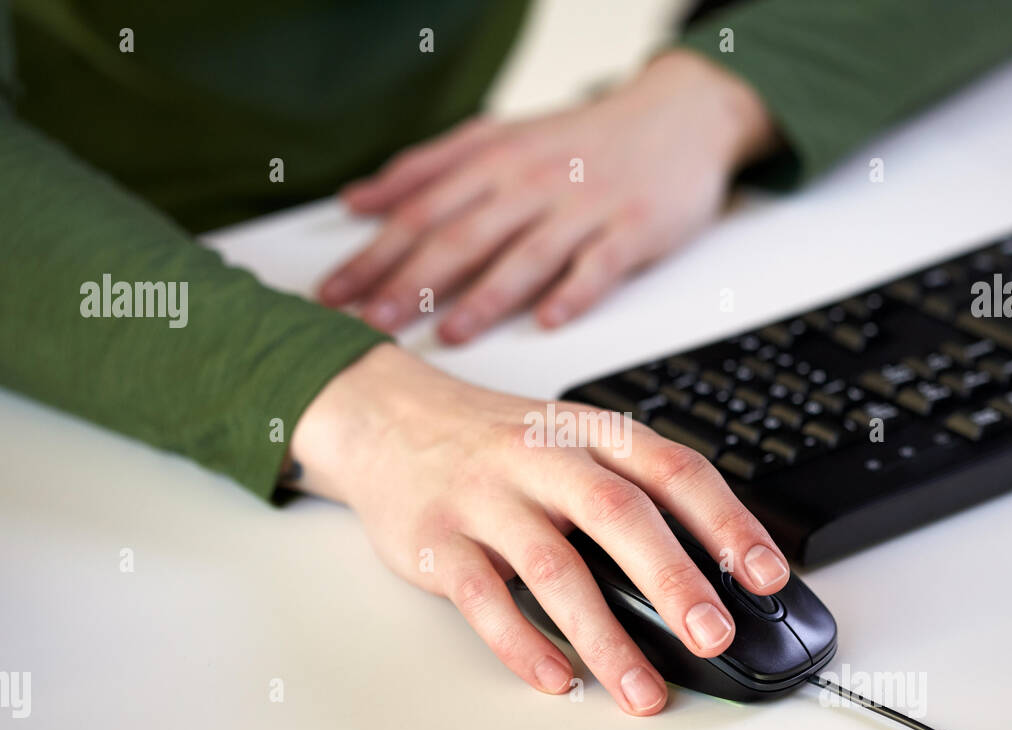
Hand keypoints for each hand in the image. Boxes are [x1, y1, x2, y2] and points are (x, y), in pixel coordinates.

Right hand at [287, 344, 791, 714]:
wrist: (390, 419)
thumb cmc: (497, 444)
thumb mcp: (571, 443)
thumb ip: (630, 494)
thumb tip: (709, 578)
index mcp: (590, 433)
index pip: (674, 470)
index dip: (728, 522)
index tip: (769, 575)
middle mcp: (542, 457)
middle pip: (617, 513)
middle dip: (673, 578)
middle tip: (714, 635)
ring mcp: (486, 497)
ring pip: (553, 567)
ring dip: (603, 636)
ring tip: (642, 690)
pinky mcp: (437, 539)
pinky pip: (483, 598)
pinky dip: (522, 644)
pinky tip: (557, 678)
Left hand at [318, 50, 775, 342]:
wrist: (677, 116)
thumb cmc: (579, 142)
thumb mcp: (498, 138)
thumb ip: (427, 168)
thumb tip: (359, 201)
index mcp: (494, 161)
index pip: (420, 211)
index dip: (373, 253)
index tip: (334, 292)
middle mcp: (532, 182)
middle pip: (462, 235)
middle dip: (411, 280)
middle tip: (371, 321)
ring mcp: (584, 207)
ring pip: (527, 254)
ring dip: (485, 296)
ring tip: (449, 332)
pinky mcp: (634, 228)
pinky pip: (601, 265)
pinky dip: (575, 292)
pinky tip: (551, 320)